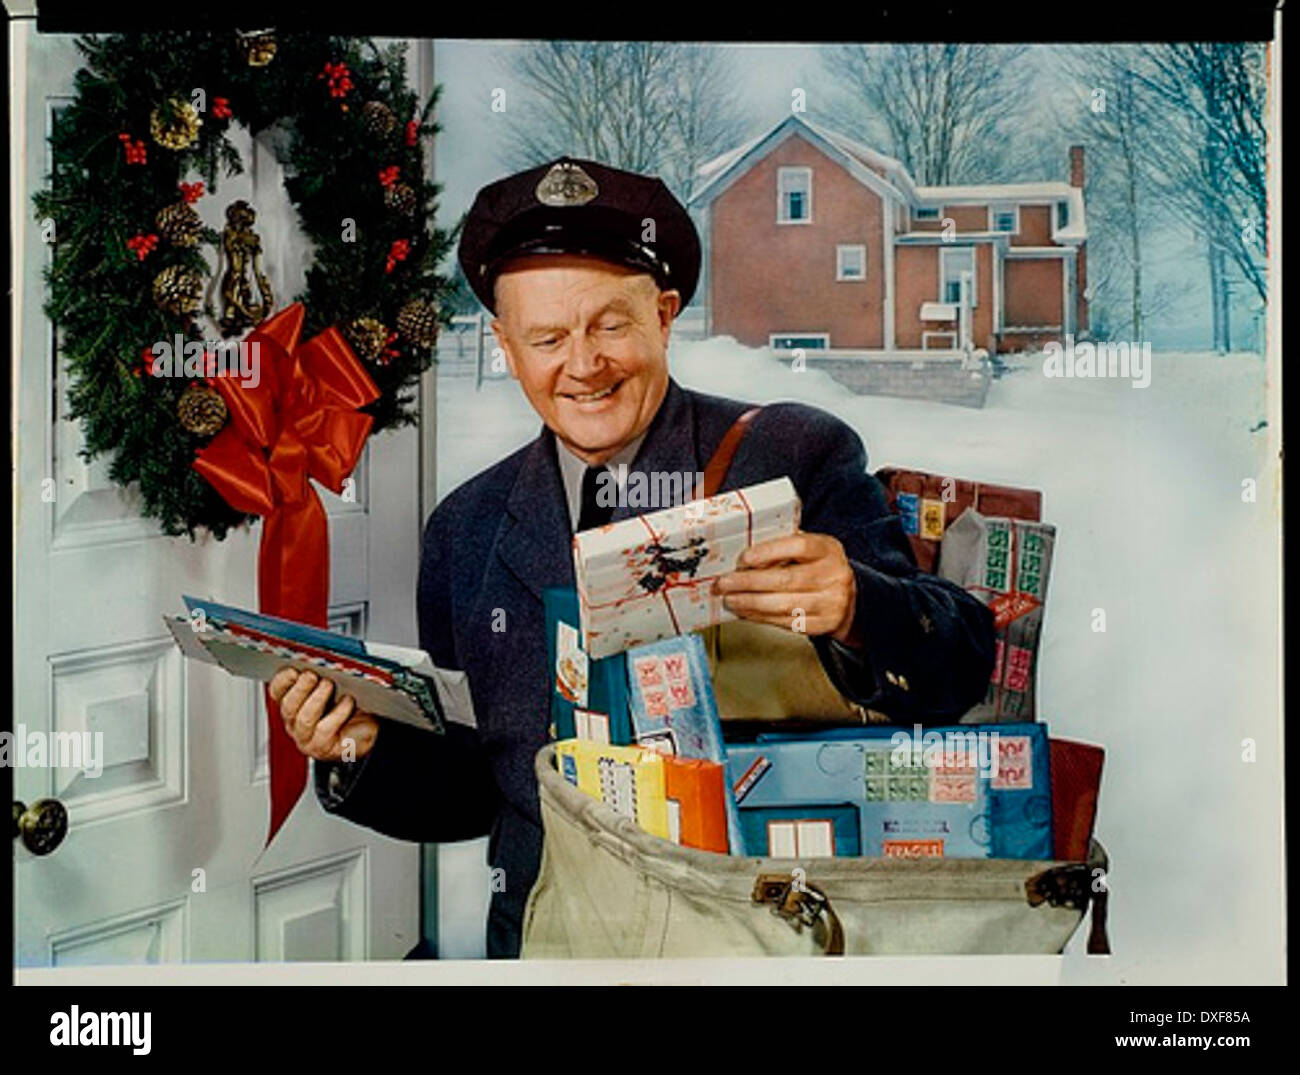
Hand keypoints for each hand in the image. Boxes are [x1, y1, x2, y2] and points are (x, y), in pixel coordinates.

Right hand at [269, 667, 379, 762]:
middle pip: (288, 707)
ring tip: (329, 684)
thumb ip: (323, 675)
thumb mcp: (335, 686)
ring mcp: (306, 737)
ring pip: (304, 719)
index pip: (277, 692)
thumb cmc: (349, 706)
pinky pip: (325, 729)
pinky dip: (338, 712)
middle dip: (300, 689)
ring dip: (317, 699)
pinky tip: (348, 701)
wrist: (368, 729)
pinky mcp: (322, 747)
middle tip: (312, 675)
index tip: (292, 670)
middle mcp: (295, 722)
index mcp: (293, 703)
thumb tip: (321, 661)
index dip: (282, 681)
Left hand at [713, 530, 859, 643]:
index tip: (744, 558)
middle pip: (786, 580)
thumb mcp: (810, 549)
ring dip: (750, 603)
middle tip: (725, 583)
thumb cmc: (820, 567)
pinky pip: (785, 622)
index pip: (798, 547)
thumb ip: (783, 546)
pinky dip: (760, 617)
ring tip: (730, 599)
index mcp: (827, 549)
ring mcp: (830, 603)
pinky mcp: (821, 624)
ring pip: (783, 605)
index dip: (769, 552)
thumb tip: (744, 554)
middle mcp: (833, 575)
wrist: (850, 597)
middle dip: (749, 582)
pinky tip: (745, 611)